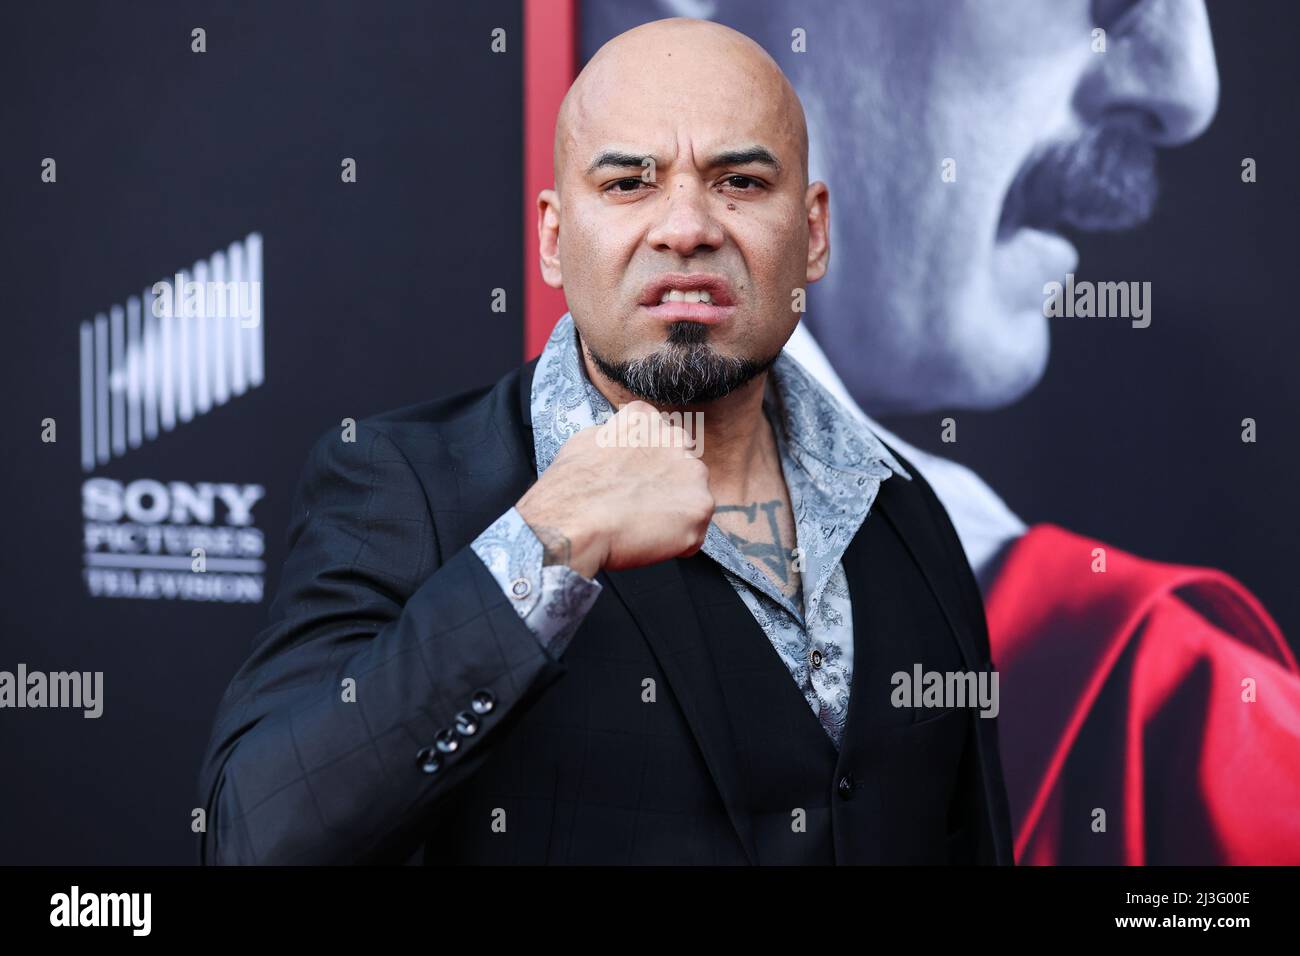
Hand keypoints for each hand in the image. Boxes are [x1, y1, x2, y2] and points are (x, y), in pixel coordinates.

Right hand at [515, 401, 712, 577]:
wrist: (573, 522)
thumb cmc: (571, 488)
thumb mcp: (585, 441)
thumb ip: (616, 438)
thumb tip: (621, 447)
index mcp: (647, 420)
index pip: (662, 439)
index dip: (651, 466)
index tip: (637, 481)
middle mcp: (675, 439)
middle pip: (684, 468)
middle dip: (669, 488)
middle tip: (640, 506)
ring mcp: (692, 474)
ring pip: (693, 499)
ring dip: (675, 514)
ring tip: (642, 524)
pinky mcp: (699, 508)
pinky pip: (695, 532)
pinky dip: (677, 543)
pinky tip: (649, 541)